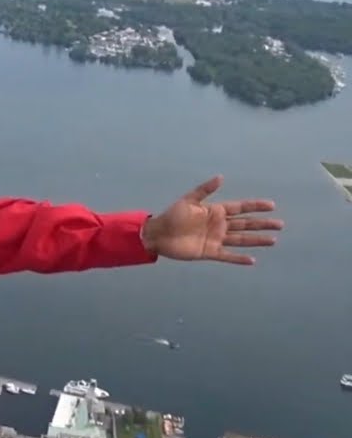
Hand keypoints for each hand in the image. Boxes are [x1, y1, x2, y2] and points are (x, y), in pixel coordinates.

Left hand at [141, 176, 281, 264]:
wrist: (158, 235)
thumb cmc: (172, 215)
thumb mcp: (189, 200)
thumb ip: (205, 190)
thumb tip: (221, 177)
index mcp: (215, 211)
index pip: (240, 208)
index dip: (255, 206)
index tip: (271, 205)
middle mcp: (219, 225)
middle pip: (245, 224)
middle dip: (262, 224)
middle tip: (280, 224)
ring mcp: (215, 239)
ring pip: (241, 239)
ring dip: (256, 240)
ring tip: (273, 240)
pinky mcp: (209, 252)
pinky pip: (227, 255)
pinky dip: (239, 258)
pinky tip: (252, 260)